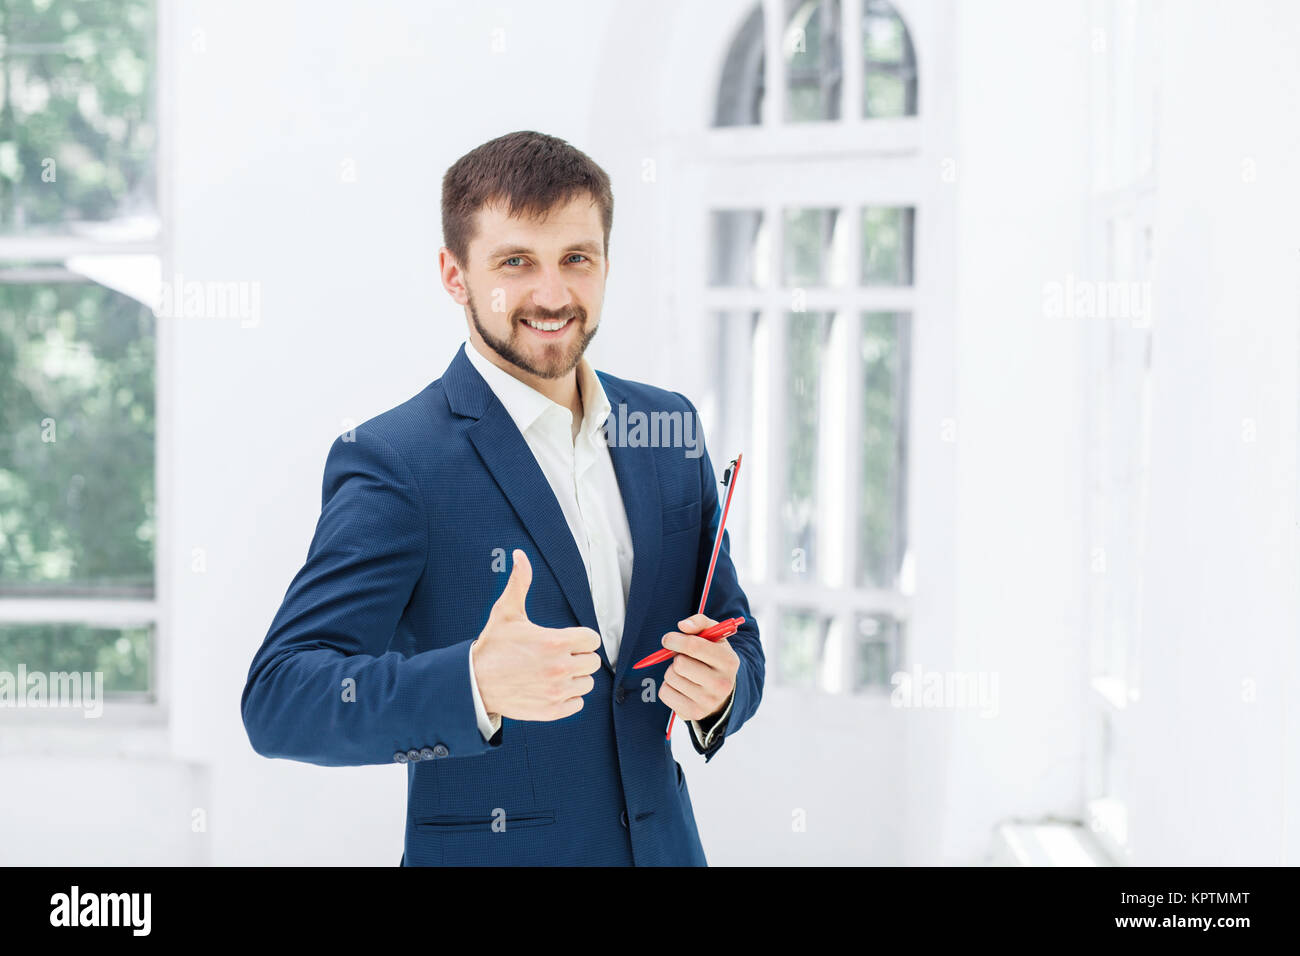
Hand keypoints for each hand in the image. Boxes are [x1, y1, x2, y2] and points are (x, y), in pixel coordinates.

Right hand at [472, 549, 602, 720]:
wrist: (474, 683)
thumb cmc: (492, 648)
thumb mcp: (507, 612)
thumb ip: (520, 582)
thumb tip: (520, 556)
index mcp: (555, 642)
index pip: (592, 640)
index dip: (581, 638)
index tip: (568, 640)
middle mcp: (560, 667)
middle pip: (593, 662)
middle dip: (580, 657)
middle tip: (560, 656)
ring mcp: (557, 691)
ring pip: (587, 683)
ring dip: (575, 678)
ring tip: (555, 672)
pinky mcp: (552, 710)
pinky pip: (578, 704)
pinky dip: (569, 698)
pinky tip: (553, 688)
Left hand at [658, 613, 738, 721]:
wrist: (723, 692)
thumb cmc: (713, 657)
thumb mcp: (714, 636)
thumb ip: (700, 623)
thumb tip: (682, 626)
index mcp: (728, 661)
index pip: (694, 646)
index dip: (675, 640)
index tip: (668, 639)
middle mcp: (721, 684)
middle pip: (679, 664)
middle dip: (676, 657)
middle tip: (682, 658)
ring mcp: (708, 701)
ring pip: (670, 678)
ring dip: (672, 671)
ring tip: (684, 673)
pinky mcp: (693, 713)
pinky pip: (665, 693)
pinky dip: (668, 687)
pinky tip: (680, 686)